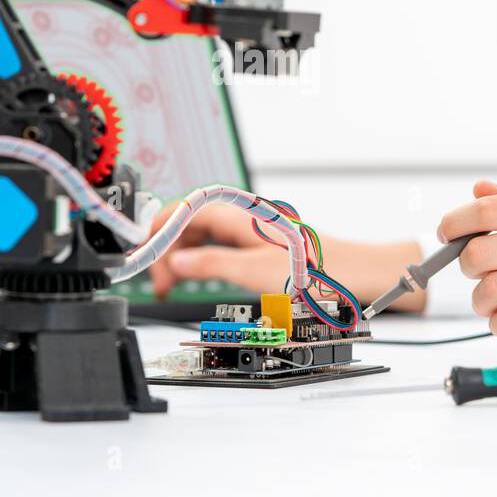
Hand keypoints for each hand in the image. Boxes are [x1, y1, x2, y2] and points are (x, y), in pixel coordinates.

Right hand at [146, 202, 425, 310]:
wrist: (355, 275)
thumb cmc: (314, 271)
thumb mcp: (253, 272)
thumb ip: (210, 264)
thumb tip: (177, 261)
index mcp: (239, 214)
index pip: (186, 210)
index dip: (159, 228)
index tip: (141, 249)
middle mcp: (243, 216)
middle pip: (192, 224)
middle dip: (169, 249)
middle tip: (157, 280)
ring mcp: (251, 230)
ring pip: (204, 237)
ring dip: (184, 258)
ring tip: (171, 286)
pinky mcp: (259, 245)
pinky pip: (220, 247)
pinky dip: (202, 262)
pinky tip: (196, 277)